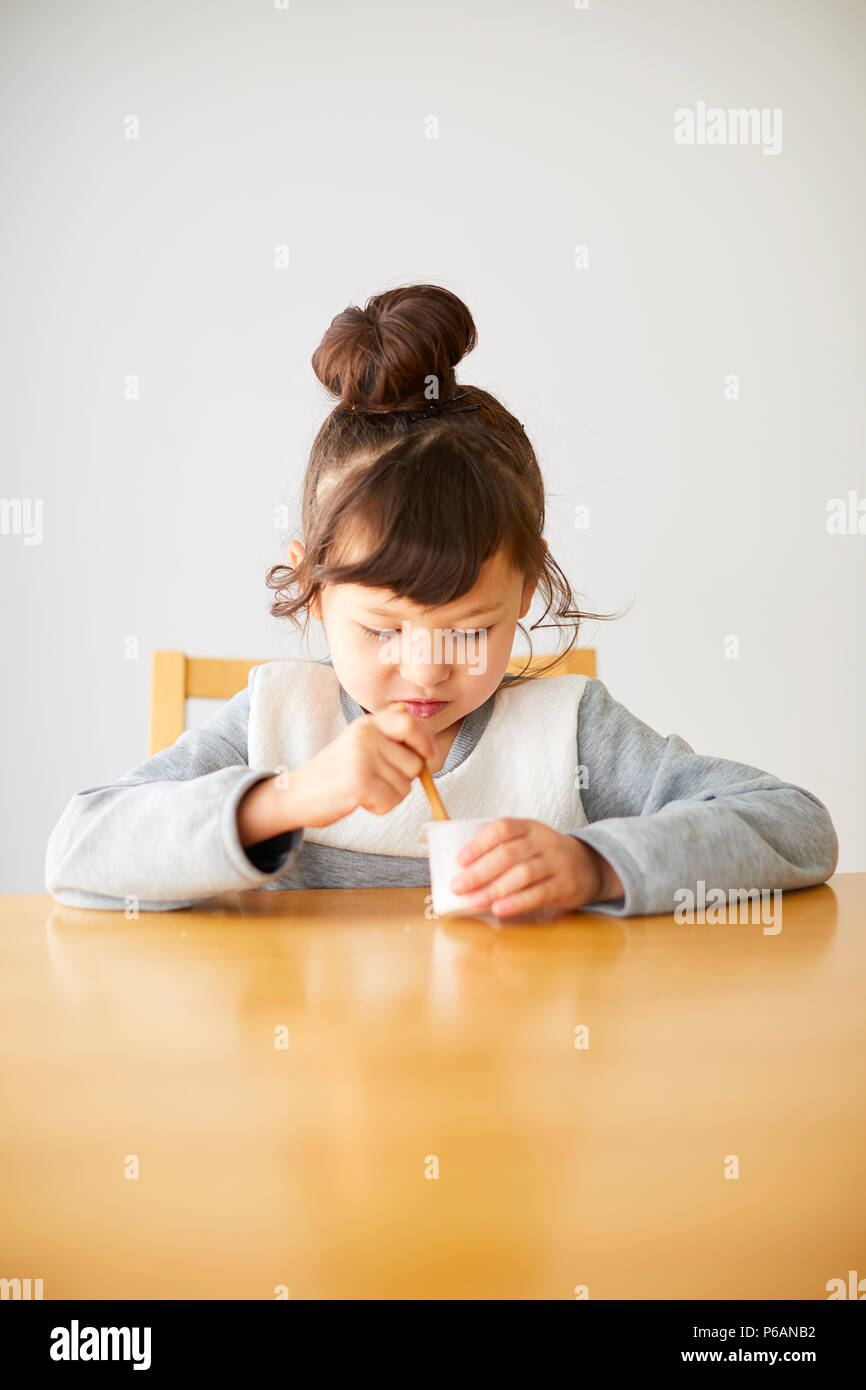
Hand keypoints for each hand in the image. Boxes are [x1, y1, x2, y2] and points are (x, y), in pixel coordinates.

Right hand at [276, 706, 436, 828]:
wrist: (298, 793)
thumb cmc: (334, 773)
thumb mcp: (359, 743)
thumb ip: (387, 736)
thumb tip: (422, 736)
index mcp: (367, 724)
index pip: (410, 724)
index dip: (425, 741)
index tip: (429, 755)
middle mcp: (365, 737)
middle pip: (414, 763)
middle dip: (402, 779)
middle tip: (373, 779)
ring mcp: (362, 759)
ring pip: (405, 786)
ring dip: (389, 795)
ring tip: (364, 789)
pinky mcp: (360, 784)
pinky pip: (391, 802)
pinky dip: (380, 807)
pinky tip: (360, 800)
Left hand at [448, 818, 623, 918]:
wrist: (589, 866)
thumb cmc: (545, 856)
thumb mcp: (528, 842)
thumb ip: (501, 849)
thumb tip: (460, 869)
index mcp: (529, 827)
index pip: (502, 828)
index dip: (479, 843)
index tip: (459, 860)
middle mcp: (544, 841)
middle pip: (509, 855)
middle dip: (480, 872)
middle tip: (458, 886)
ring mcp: (557, 863)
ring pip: (523, 874)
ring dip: (495, 889)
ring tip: (474, 901)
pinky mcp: (565, 885)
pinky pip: (538, 894)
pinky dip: (516, 902)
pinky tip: (499, 909)